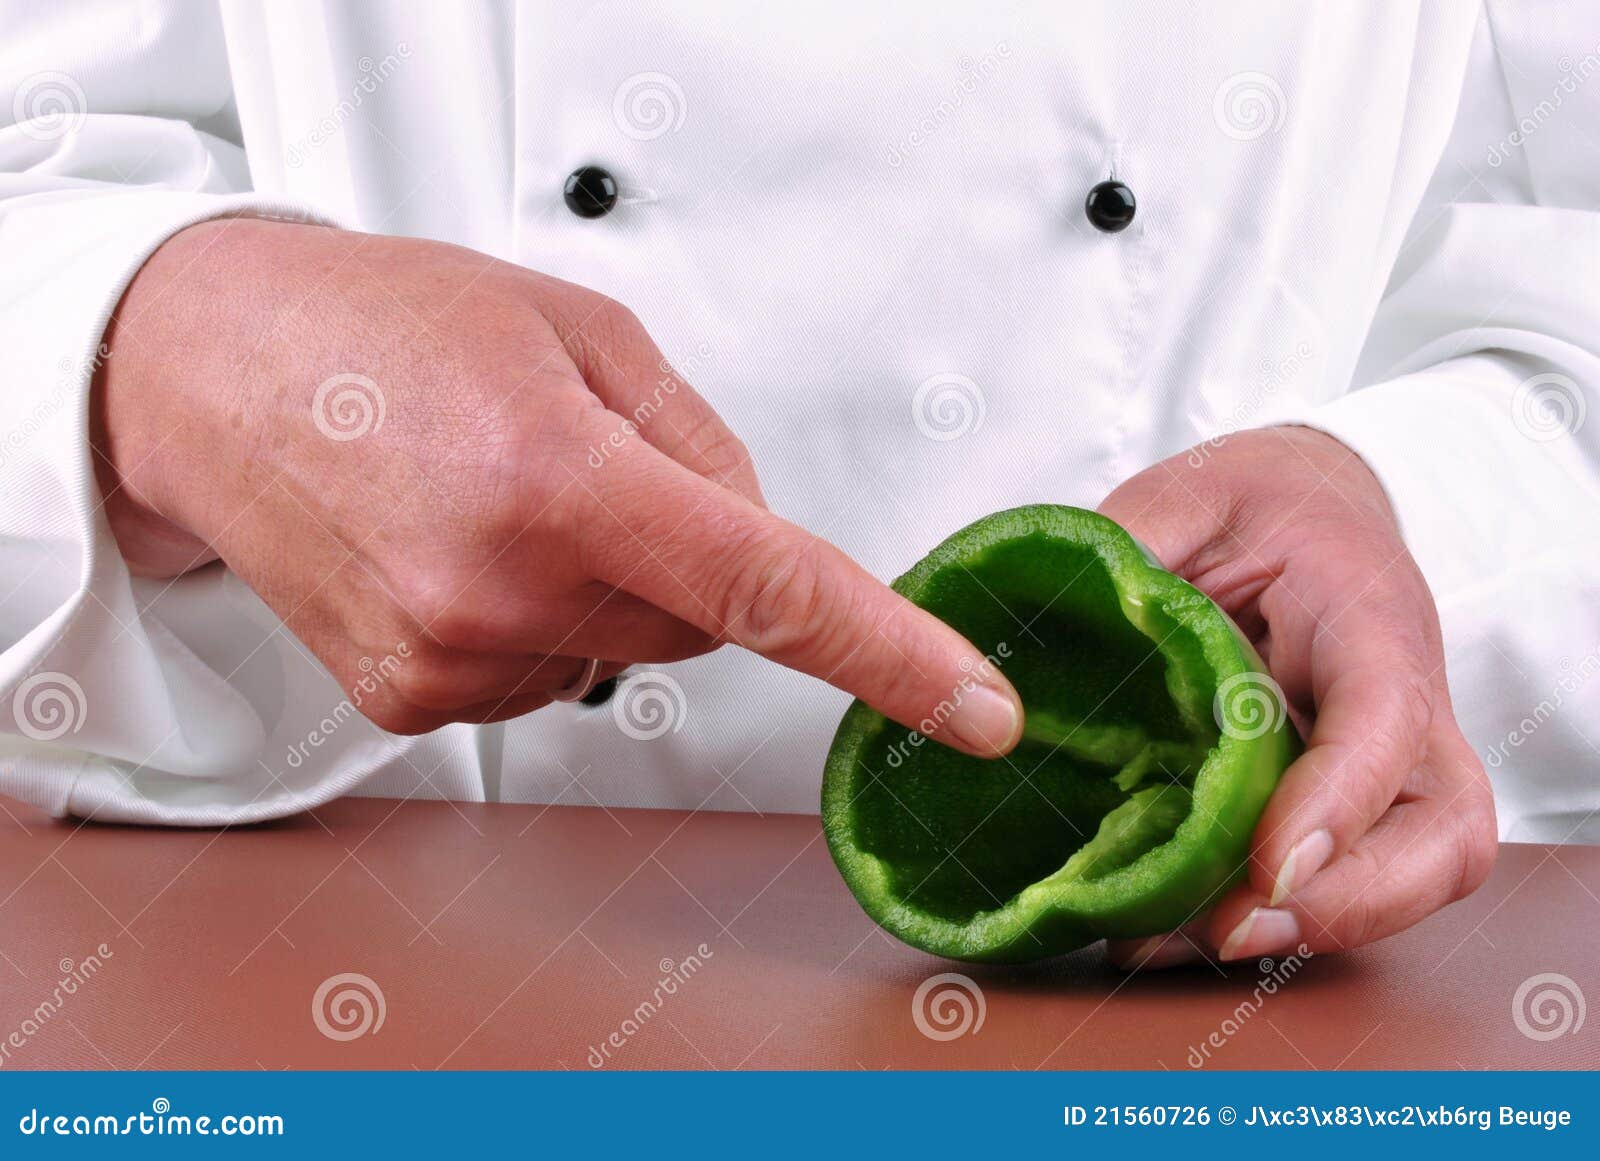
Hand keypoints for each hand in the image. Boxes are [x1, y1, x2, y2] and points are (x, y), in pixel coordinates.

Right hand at [90, 218, 1022, 751]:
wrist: (213, 373)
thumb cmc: (384, 327)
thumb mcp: (580, 331)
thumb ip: (700, 446)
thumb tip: (768, 548)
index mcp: (559, 476)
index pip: (772, 589)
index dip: (891, 656)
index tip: (974, 709)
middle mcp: (500, 589)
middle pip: (702, 623)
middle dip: (688, 558)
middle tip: (588, 471)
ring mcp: (452, 660)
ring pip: (628, 654)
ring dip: (606, 589)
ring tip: (499, 497)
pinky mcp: (413, 702)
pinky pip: (548, 676)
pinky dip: (540, 622)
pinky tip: (462, 551)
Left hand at [1099, 426, 1496, 964]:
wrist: (1306, 511)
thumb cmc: (1259, 500)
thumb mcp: (1194, 488)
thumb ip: (1142, 536)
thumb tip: (1082, 605)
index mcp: (1370, 618)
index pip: (1387, 719)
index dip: (1341, 801)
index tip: (1271, 864)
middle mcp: (1399, 707)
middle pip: (1441, 834)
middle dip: (1350, 902)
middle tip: (1229, 927)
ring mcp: (1380, 767)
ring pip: (1404, 876)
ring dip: (1302, 927)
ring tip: (1172, 940)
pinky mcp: (1336, 801)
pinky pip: (1332, 879)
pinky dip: (1259, 916)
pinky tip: (1157, 927)